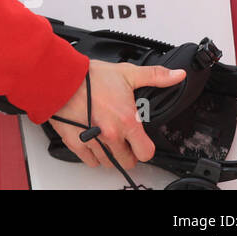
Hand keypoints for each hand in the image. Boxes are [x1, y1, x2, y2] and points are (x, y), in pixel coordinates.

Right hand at [48, 60, 186, 170]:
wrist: (59, 78)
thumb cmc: (88, 77)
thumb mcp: (126, 73)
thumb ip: (155, 76)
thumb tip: (177, 76)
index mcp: (127, 122)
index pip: (146, 153)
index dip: (144, 147)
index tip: (139, 140)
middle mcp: (112, 136)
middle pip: (128, 161)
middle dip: (127, 151)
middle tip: (121, 138)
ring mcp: (94, 142)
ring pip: (109, 162)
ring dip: (109, 153)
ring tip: (105, 137)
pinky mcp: (76, 143)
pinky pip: (90, 161)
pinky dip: (92, 154)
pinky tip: (92, 140)